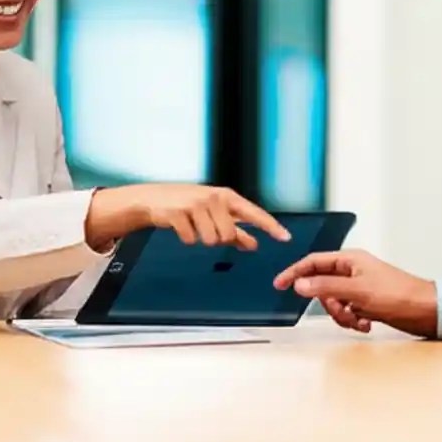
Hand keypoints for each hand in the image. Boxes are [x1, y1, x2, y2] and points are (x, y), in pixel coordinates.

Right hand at [86, 184, 289, 250]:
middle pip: (228, 236)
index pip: (254, 213)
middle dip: (217, 238)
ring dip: (201, 238)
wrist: (155, 198)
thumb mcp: (215, 213)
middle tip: (205, 226)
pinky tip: (181, 226)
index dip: (271, 226)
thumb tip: (254, 244)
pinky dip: (186, 238)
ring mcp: (196, 204)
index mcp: (227, 197)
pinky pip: (191, 240)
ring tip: (193, 224)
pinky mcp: (179, 213)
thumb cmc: (191, 206)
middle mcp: (215, 198)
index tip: (286, 238)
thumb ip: (236, 230)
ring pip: (210, 240)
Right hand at [273, 250, 437, 337]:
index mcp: (351, 260)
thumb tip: (300, 284)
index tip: (279, 284)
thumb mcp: (357, 291)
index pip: (314, 262)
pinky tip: (367, 324)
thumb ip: (326, 287)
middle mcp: (354, 272)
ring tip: (359, 321)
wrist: (425, 311)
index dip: (295, 272)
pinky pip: (347, 312)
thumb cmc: (399, 295)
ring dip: (343, 316)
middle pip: (322, 286)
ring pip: (334, 302)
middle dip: (329, 305)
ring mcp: (360, 288)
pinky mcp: (367, 303)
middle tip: (343, 312)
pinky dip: (353, 321)